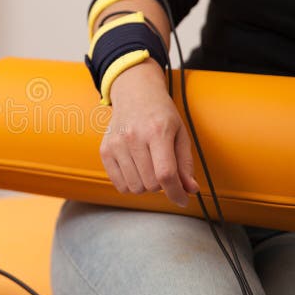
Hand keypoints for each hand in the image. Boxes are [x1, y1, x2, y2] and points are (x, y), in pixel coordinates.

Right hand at [99, 59, 199, 206]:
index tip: (182, 200)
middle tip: (163, 170)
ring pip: (135, 188)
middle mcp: (134, 138)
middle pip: (151, 184)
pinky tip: (136, 170)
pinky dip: (130, 184)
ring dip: (145, 185)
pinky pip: (119, 184)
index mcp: (157, 132)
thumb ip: (185, 164)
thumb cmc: (160, 113)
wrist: (134, 94)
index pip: (166, 174)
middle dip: (162, 185)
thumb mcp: (180, 134)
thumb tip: (190, 190)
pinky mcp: (105, 151)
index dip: (176, 193)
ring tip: (148, 168)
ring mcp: (116, 145)